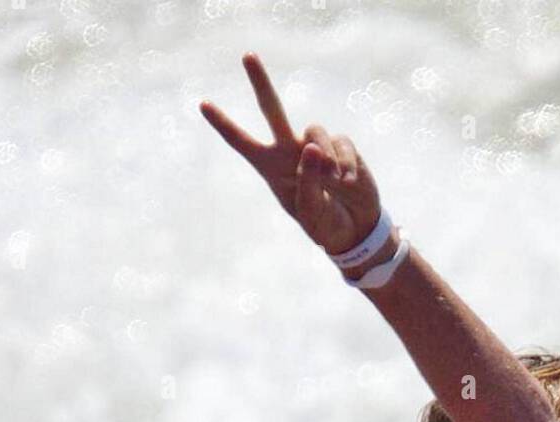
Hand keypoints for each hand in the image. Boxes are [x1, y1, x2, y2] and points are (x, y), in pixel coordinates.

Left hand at [201, 54, 381, 256]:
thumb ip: (309, 181)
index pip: (244, 145)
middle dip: (260, 82)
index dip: (224, 125)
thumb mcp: (312, 212)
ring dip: (326, 160)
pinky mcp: (340, 145)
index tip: (202, 104)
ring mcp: (315, 146)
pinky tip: (348, 183)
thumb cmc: (326, 224)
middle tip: (247, 55)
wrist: (357, 228)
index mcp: (272, 169)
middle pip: (272, 110)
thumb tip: (312, 146)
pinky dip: (346, 165)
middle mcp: (290, 151)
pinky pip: (340, 144)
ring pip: (314, 131)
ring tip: (335, 182)